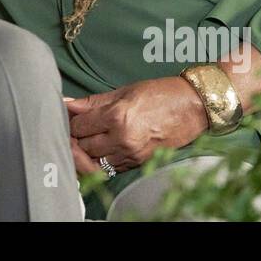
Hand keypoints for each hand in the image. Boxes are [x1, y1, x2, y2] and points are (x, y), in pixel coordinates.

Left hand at [65, 77, 208, 172]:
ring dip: (85, 152)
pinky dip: (100, 160)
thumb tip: (66, 104)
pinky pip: (109, 168)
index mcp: (117, 116)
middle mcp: (123, 139)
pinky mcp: (138, 164)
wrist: (193, 107)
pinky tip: (100, 148)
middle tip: (75, 127)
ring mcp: (131, 154)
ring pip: (92, 162)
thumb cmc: (160, 94)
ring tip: (85, 139)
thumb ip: (92, 102)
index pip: (78, 126)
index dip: (70, 121)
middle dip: (75, 137)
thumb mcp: (123, 91)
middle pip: (82, 146)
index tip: (70, 115)